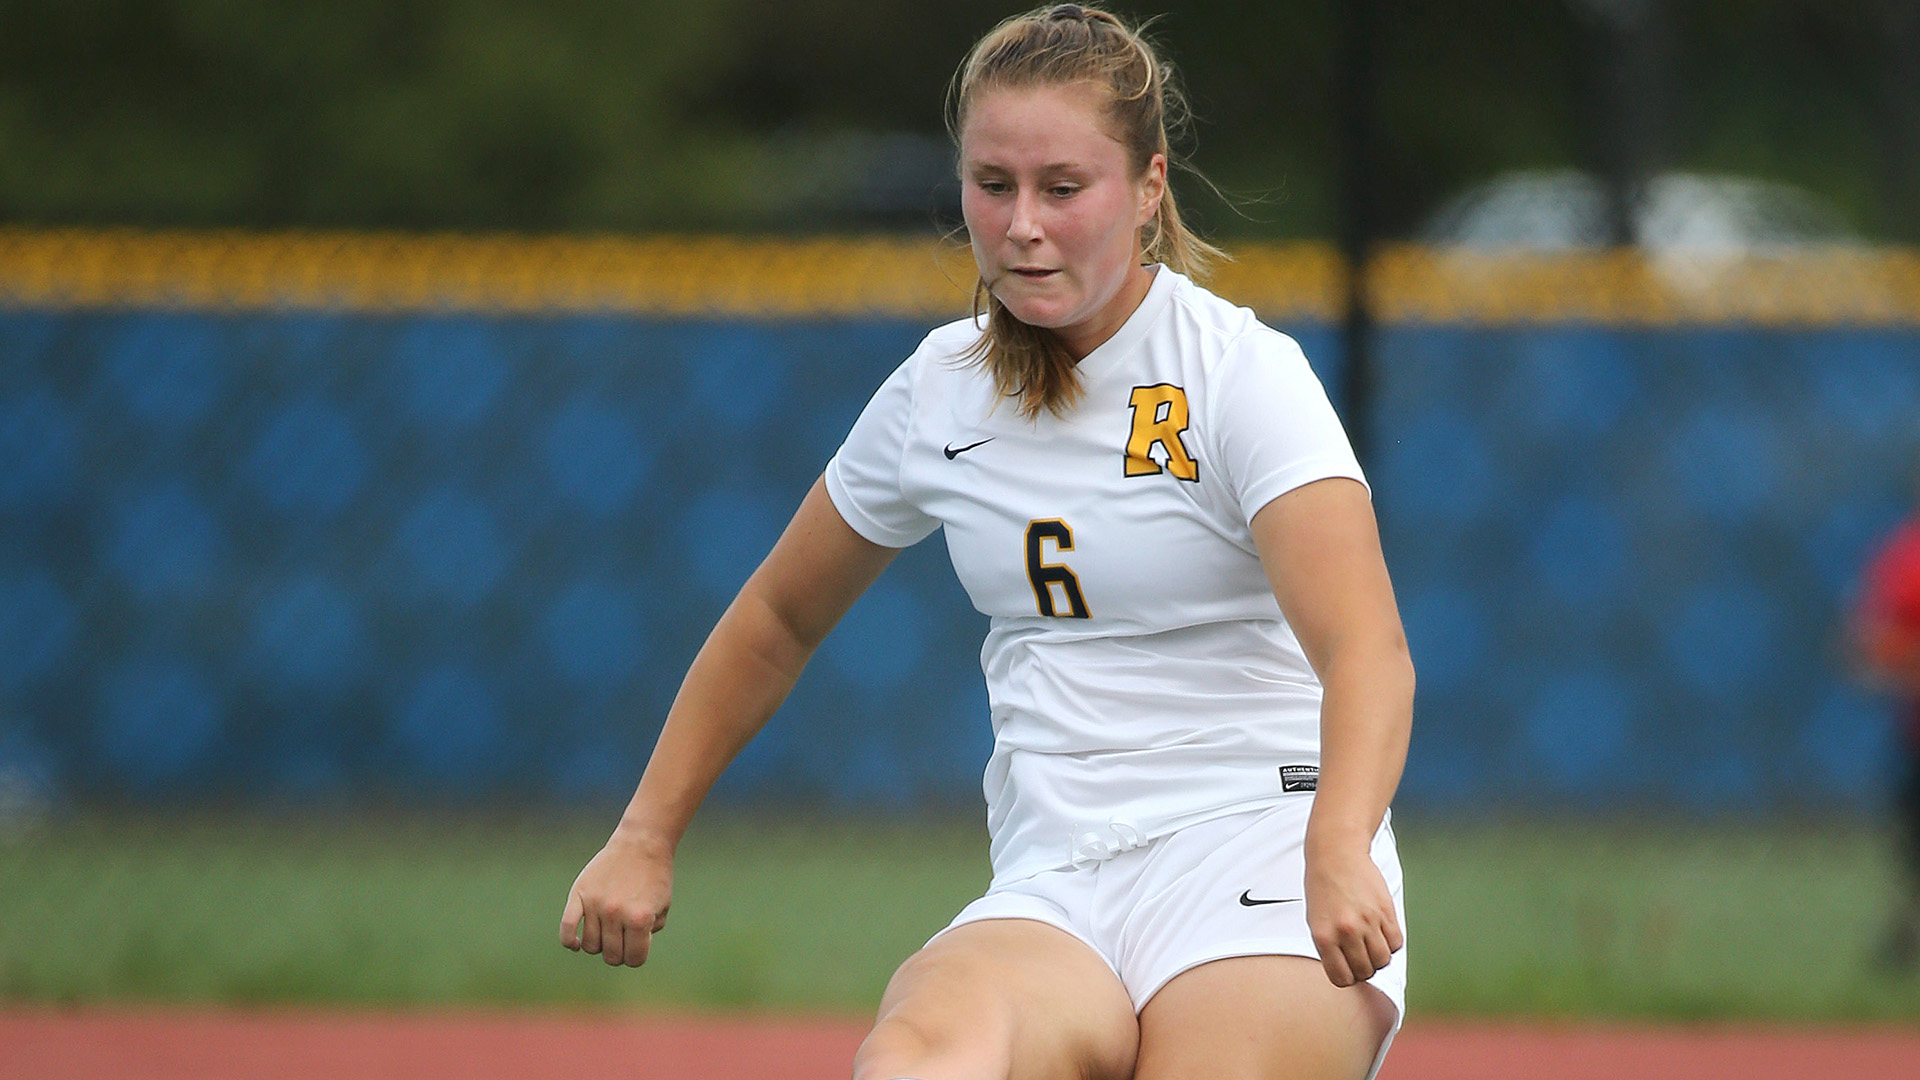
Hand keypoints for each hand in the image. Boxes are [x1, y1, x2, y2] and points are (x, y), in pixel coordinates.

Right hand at [559, 830, 674, 966]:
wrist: (641, 843)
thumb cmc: (655, 877)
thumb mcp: (662, 907)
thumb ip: (649, 933)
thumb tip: (629, 950)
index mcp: (639, 918)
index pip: (635, 959)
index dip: (638, 957)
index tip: (639, 945)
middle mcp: (616, 913)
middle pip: (612, 956)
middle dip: (620, 953)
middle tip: (624, 937)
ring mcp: (595, 903)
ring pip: (590, 946)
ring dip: (600, 945)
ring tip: (608, 931)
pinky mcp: (579, 894)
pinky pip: (567, 927)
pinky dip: (569, 941)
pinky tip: (576, 944)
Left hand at [1303, 840, 1402, 987]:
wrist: (1335, 854)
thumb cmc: (1322, 888)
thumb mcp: (1316, 921)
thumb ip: (1330, 948)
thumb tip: (1349, 973)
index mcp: (1323, 936)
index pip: (1342, 978)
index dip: (1346, 977)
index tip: (1347, 969)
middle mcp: (1346, 931)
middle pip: (1365, 971)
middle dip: (1364, 969)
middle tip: (1360, 955)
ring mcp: (1368, 921)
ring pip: (1383, 960)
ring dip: (1379, 958)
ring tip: (1371, 944)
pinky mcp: (1386, 911)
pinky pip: (1396, 943)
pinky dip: (1391, 943)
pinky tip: (1381, 932)